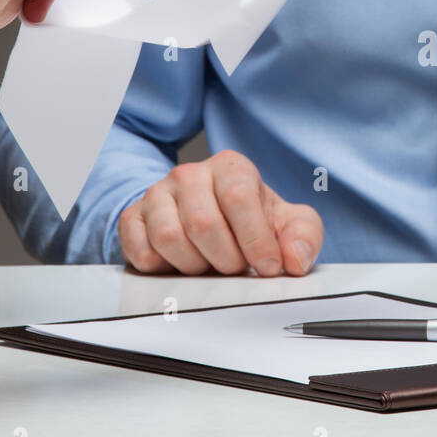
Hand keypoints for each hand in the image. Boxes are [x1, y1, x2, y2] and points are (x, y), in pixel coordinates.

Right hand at [118, 150, 324, 275]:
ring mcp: (156, 195)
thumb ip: (304, 236)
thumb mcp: (288, 224)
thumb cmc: (252, 221)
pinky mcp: (132, 219)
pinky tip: (180, 264)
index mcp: (230, 167)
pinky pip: (141, 252)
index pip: (238, 197)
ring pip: (169, 238)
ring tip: (209, 264)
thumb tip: (295, 260)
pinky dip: (164, 268)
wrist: (210, 220)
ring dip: (195, 265)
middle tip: (236, 267)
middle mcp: (189, 174)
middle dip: (226, 258)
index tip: (268, 266)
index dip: (255, 239)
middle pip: (203, 223)